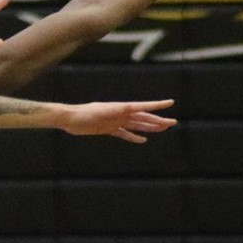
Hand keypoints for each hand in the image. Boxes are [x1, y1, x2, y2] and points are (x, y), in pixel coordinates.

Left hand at [57, 99, 177, 141]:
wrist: (69, 119)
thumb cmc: (83, 113)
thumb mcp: (101, 111)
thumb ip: (114, 110)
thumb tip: (128, 107)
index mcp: (121, 107)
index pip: (143, 106)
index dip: (157, 105)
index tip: (170, 102)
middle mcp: (120, 114)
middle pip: (143, 117)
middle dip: (158, 120)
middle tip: (172, 123)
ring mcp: (115, 122)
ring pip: (136, 125)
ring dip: (149, 127)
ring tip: (162, 129)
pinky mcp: (108, 129)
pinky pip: (124, 134)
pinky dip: (134, 136)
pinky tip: (143, 139)